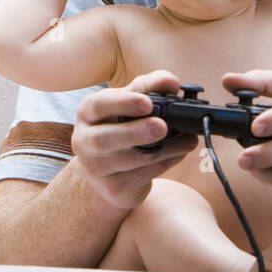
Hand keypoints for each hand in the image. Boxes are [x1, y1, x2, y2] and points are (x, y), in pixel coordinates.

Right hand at [72, 71, 197, 210]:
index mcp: (88, 112)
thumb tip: (172, 82)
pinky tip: (180, 152)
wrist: (107, 171)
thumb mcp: (132, 102)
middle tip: (162, 126)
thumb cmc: (121, 126)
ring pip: (129, 160)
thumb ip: (151, 86)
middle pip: (104, 138)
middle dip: (136, 132)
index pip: (100, 104)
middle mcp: (84, 140)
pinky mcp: (113, 189)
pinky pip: (143, 176)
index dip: (124, 103)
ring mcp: (96, 168)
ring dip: (163, 150)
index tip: (148, 103)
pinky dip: (166, 162)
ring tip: (187, 139)